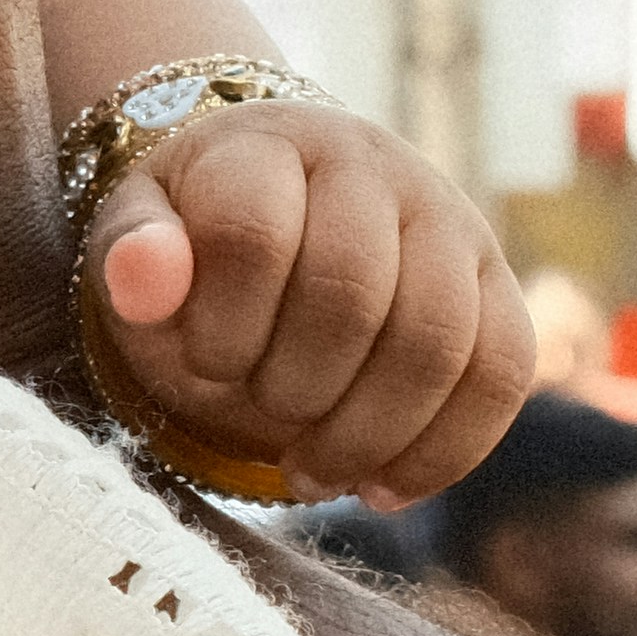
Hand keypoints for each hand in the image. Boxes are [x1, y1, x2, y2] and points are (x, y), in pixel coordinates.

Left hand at [86, 96, 526, 504]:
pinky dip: (443, 450)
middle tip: (261, 414)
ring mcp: (447, 218)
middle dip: (293, 387)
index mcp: (268, 146)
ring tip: (309, 472)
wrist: (278, 215)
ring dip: (364, 433)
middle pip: (352, 294)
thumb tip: (144, 274)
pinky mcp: (496, 282)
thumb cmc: (196, 244)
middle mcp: (371, 166)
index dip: (223, 326)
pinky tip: (381, 489)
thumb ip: (133, 257)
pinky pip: (503, 373)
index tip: (202, 361)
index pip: (252, 234)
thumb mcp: (140, 242)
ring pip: (437, 341)